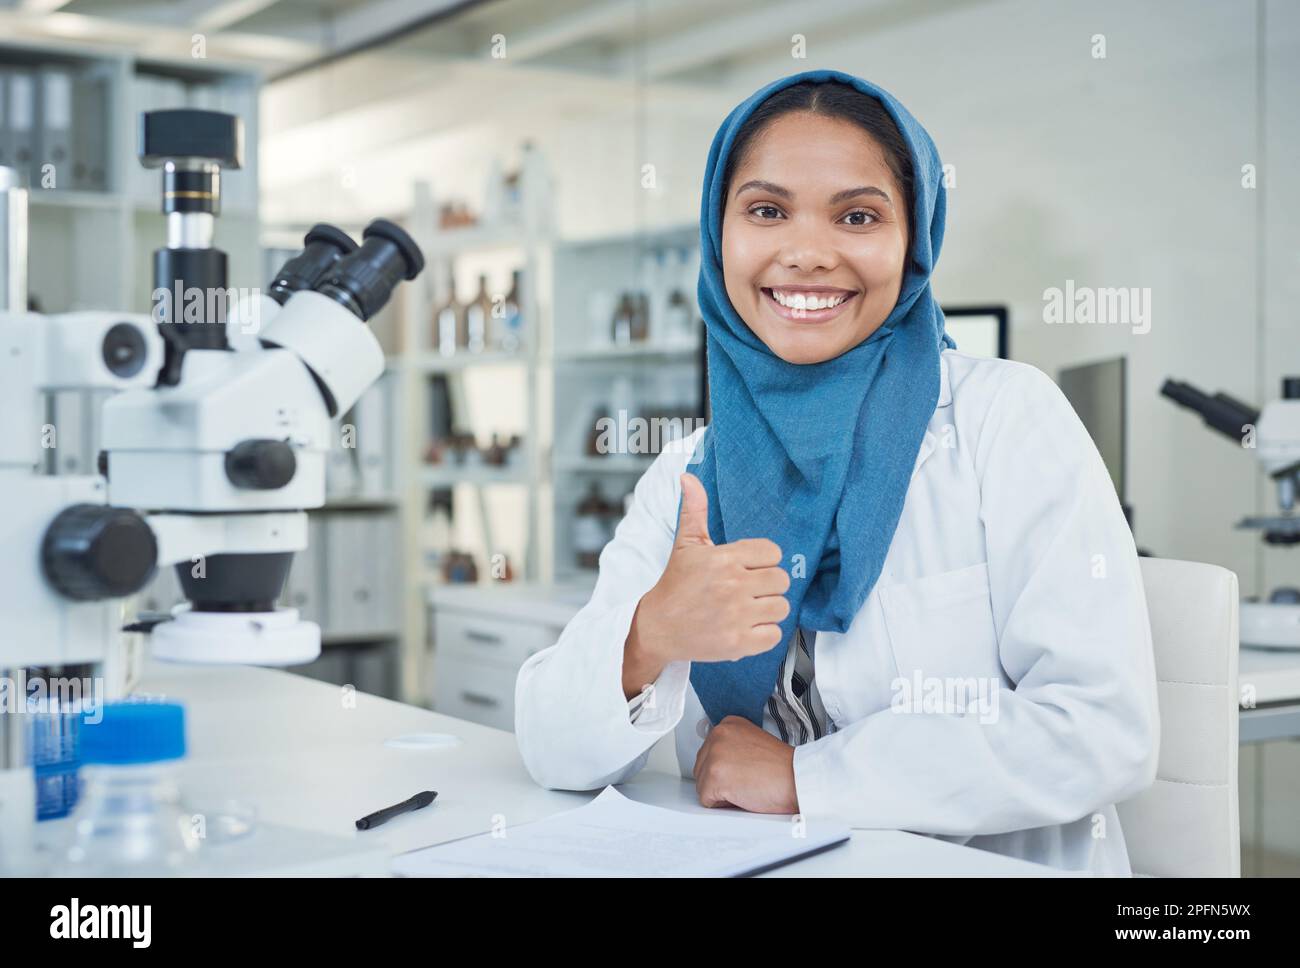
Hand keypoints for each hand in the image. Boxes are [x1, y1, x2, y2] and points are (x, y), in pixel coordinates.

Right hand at [633, 473, 790, 668]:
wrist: (657, 627)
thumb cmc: (675, 585)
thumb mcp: (685, 545)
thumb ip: (694, 510)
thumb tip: (688, 477)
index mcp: (724, 559)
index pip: (773, 553)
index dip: (763, 561)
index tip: (747, 569)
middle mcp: (733, 586)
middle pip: (781, 580)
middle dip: (767, 586)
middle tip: (747, 591)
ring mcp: (737, 616)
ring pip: (782, 607)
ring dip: (768, 610)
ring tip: (747, 610)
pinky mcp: (739, 643)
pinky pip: (775, 635)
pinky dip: (764, 634)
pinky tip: (746, 627)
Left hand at [694, 715, 798, 813]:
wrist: (798, 778)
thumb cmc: (782, 767)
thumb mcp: (752, 743)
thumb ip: (732, 747)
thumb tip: (717, 763)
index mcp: (728, 724)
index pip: (708, 753)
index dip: (725, 769)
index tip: (742, 770)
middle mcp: (718, 735)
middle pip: (701, 768)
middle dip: (720, 781)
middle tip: (747, 779)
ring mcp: (714, 755)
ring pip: (702, 785)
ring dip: (721, 792)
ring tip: (746, 785)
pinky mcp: (715, 776)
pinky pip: (706, 800)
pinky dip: (722, 804)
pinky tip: (743, 794)